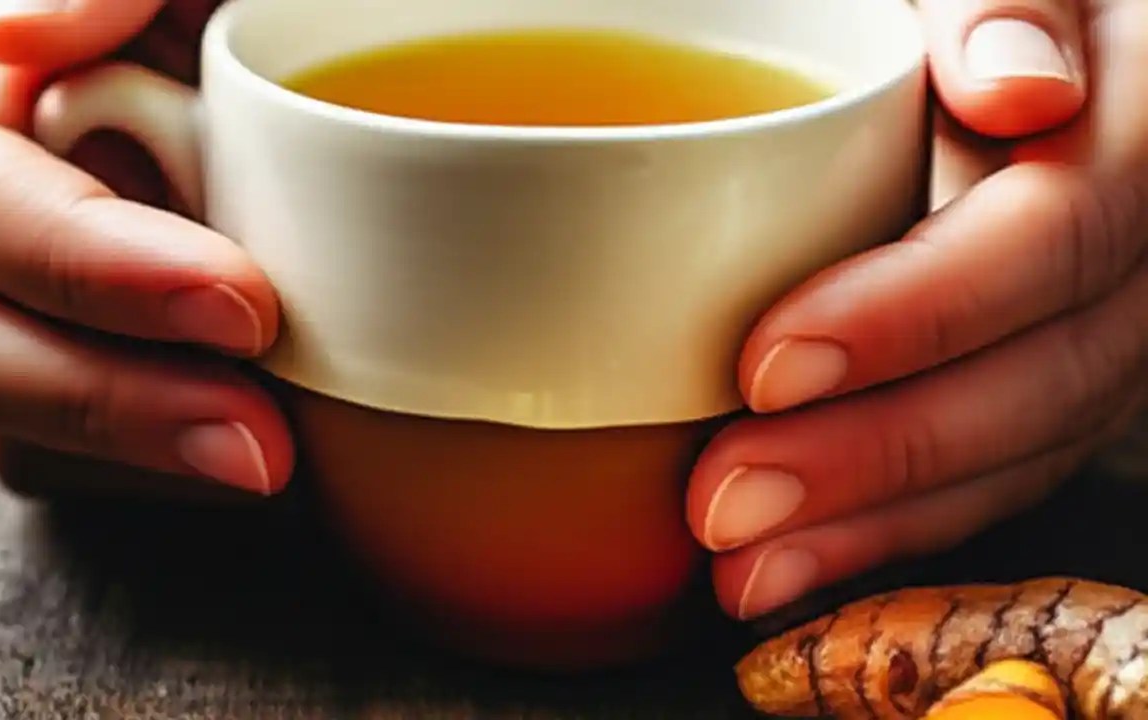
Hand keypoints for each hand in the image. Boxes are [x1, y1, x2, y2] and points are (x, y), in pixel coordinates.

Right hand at [0, 0, 294, 500]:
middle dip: (110, 404)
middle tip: (263, 442)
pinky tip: (267, 462)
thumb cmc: (230, 19)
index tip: (246, 304)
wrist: (289, 87)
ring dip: (143, 460)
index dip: (97, 268)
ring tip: (277, 465)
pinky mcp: (67, 381)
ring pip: (11, 425)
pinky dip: (164, 478)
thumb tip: (4, 39)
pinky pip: (76, 466)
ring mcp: (7, 313)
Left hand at [686, 0, 1147, 619]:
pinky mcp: (1054, 386)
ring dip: (869, 522)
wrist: (1007, 70)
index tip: (767, 364)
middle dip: (870, 452)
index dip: (917, 312)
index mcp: (1142, 127)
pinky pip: (992, 475)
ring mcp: (1108, 333)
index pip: (1054, 235)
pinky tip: (792, 564)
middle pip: (1036, 377)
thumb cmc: (983, 21)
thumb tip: (1018, 87)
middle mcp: (1142, 252)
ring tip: (737, 566)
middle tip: (722, 499)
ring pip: (1015, 452)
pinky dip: (889, 529)